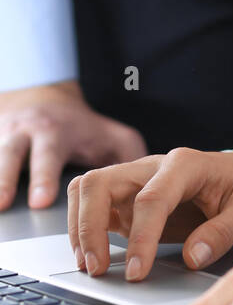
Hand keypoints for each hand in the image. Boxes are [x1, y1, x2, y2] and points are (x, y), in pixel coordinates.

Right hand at [0, 80, 145, 210]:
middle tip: (8, 205)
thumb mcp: (107, 132)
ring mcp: (2, 137)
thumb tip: (147, 176)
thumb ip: (128, 152)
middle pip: (12, 153)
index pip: (49, 154)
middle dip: (9, 178)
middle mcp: (24, 132)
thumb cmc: (79, 127)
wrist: (41, 99)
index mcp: (55, 132)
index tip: (41, 201)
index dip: (44, 177)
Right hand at [67, 147, 232, 277]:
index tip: (138, 272)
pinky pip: (94, 204)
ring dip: (81, 226)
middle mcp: (155, 167)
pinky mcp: (130, 198)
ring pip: (89, 188)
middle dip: (89, 226)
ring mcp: (138, 180)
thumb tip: (194, 257)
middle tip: (97, 268)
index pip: (151, 198)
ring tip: (91, 265)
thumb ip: (223, 233)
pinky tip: (94, 257)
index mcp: (186, 165)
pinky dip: (85, 228)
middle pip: (101, 182)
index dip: (141, 237)